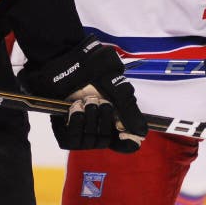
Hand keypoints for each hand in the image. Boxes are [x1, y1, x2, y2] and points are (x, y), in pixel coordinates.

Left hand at [18, 36, 146, 151]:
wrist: (66, 61)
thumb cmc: (92, 71)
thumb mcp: (116, 87)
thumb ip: (129, 110)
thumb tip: (142, 133)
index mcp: (113, 119)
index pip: (124, 144)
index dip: (125, 142)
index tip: (123, 133)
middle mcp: (97, 127)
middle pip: (105, 142)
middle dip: (102, 120)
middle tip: (98, 101)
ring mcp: (80, 129)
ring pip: (89, 143)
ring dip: (88, 119)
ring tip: (83, 101)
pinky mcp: (63, 130)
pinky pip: (70, 142)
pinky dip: (74, 124)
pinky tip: (74, 108)